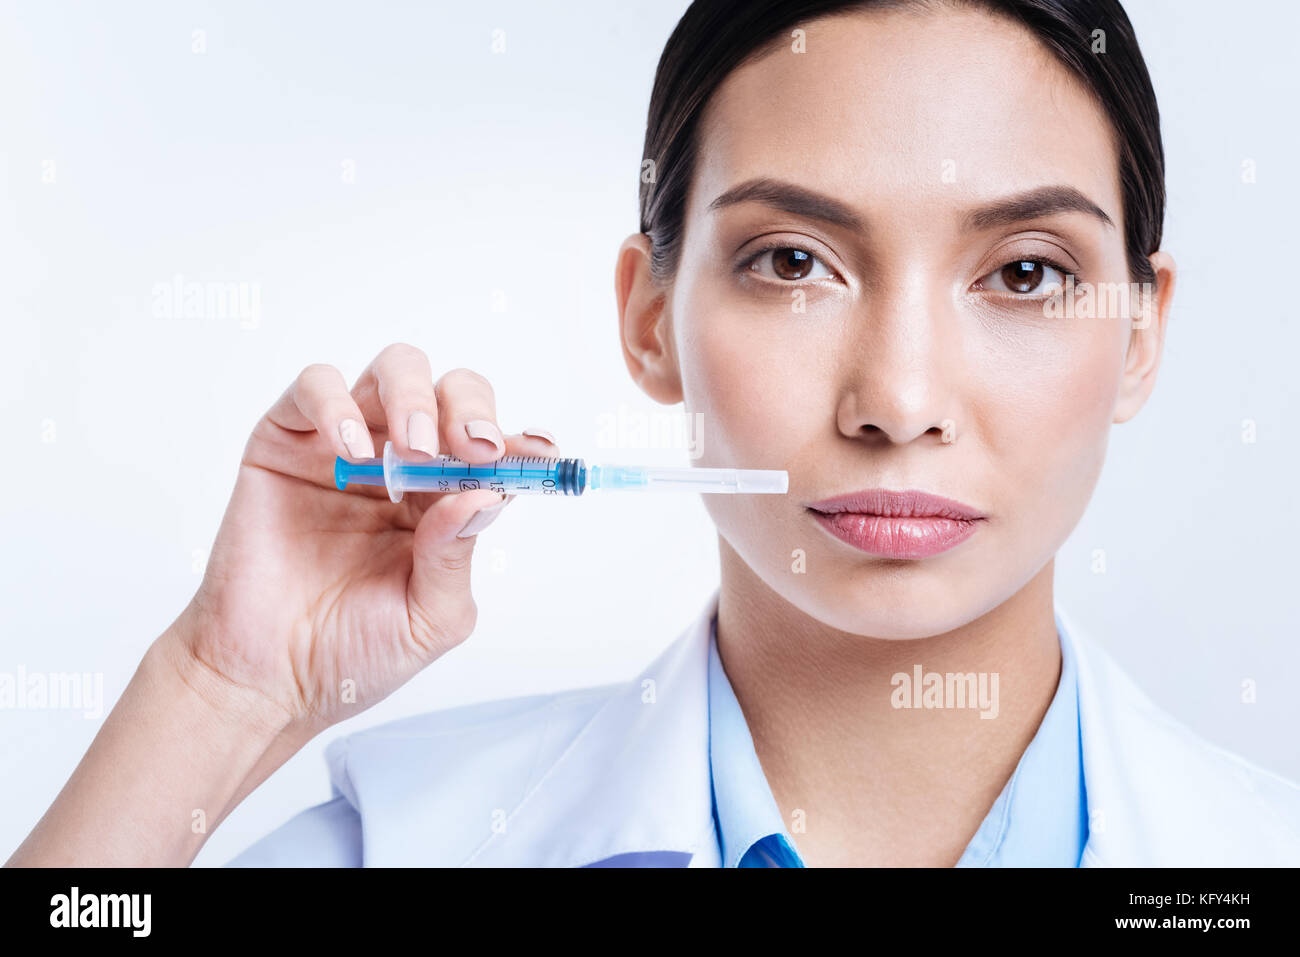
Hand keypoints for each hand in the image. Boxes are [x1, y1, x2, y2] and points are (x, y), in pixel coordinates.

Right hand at [168, 343, 558, 743]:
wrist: (266, 681)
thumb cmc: (350, 655)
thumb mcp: (428, 618)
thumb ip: (456, 556)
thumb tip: (486, 494)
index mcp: (444, 502)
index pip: (492, 451)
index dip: (519, 442)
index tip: (539, 450)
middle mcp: (401, 465)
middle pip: (451, 393)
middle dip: (471, 408)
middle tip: (473, 446)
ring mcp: (345, 447)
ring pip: (394, 370)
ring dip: (415, 396)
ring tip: (412, 447)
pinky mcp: (285, 442)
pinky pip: (313, 387)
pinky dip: (338, 405)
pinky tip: (352, 451)